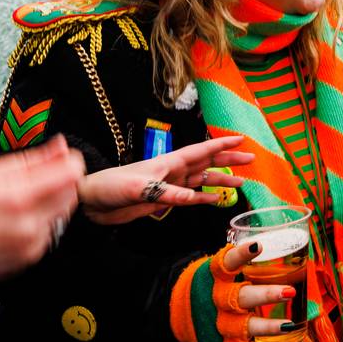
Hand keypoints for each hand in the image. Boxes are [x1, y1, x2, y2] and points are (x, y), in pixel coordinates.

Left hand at [78, 136, 252, 224]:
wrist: (91, 202)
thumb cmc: (110, 185)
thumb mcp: (139, 187)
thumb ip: (168, 192)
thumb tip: (196, 197)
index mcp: (168, 162)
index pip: (201, 151)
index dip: (221, 145)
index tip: (241, 139)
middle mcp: (172, 172)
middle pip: (207, 164)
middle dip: (229, 161)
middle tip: (251, 160)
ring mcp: (168, 186)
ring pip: (201, 181)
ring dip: (220, 180)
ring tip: (241, 182)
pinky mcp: (162, 201)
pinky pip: (189, 198)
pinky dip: (204, 198)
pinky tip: (215, 201)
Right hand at [217, 241, 306, 337]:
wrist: (180, 312)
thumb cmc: (212, 284)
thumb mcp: (220, 271)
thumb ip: (244, 263)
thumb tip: (286, 251)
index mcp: (214, 276)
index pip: (225, 262)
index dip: (240, 254)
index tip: (258, 247)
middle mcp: (216, 299)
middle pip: (239, 297)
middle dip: (265, 295)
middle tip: (290, 291)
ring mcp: (218, 321)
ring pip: (241, 325)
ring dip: (266, 326)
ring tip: (289, 324)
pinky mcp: (220, 340)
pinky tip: (278, 340)